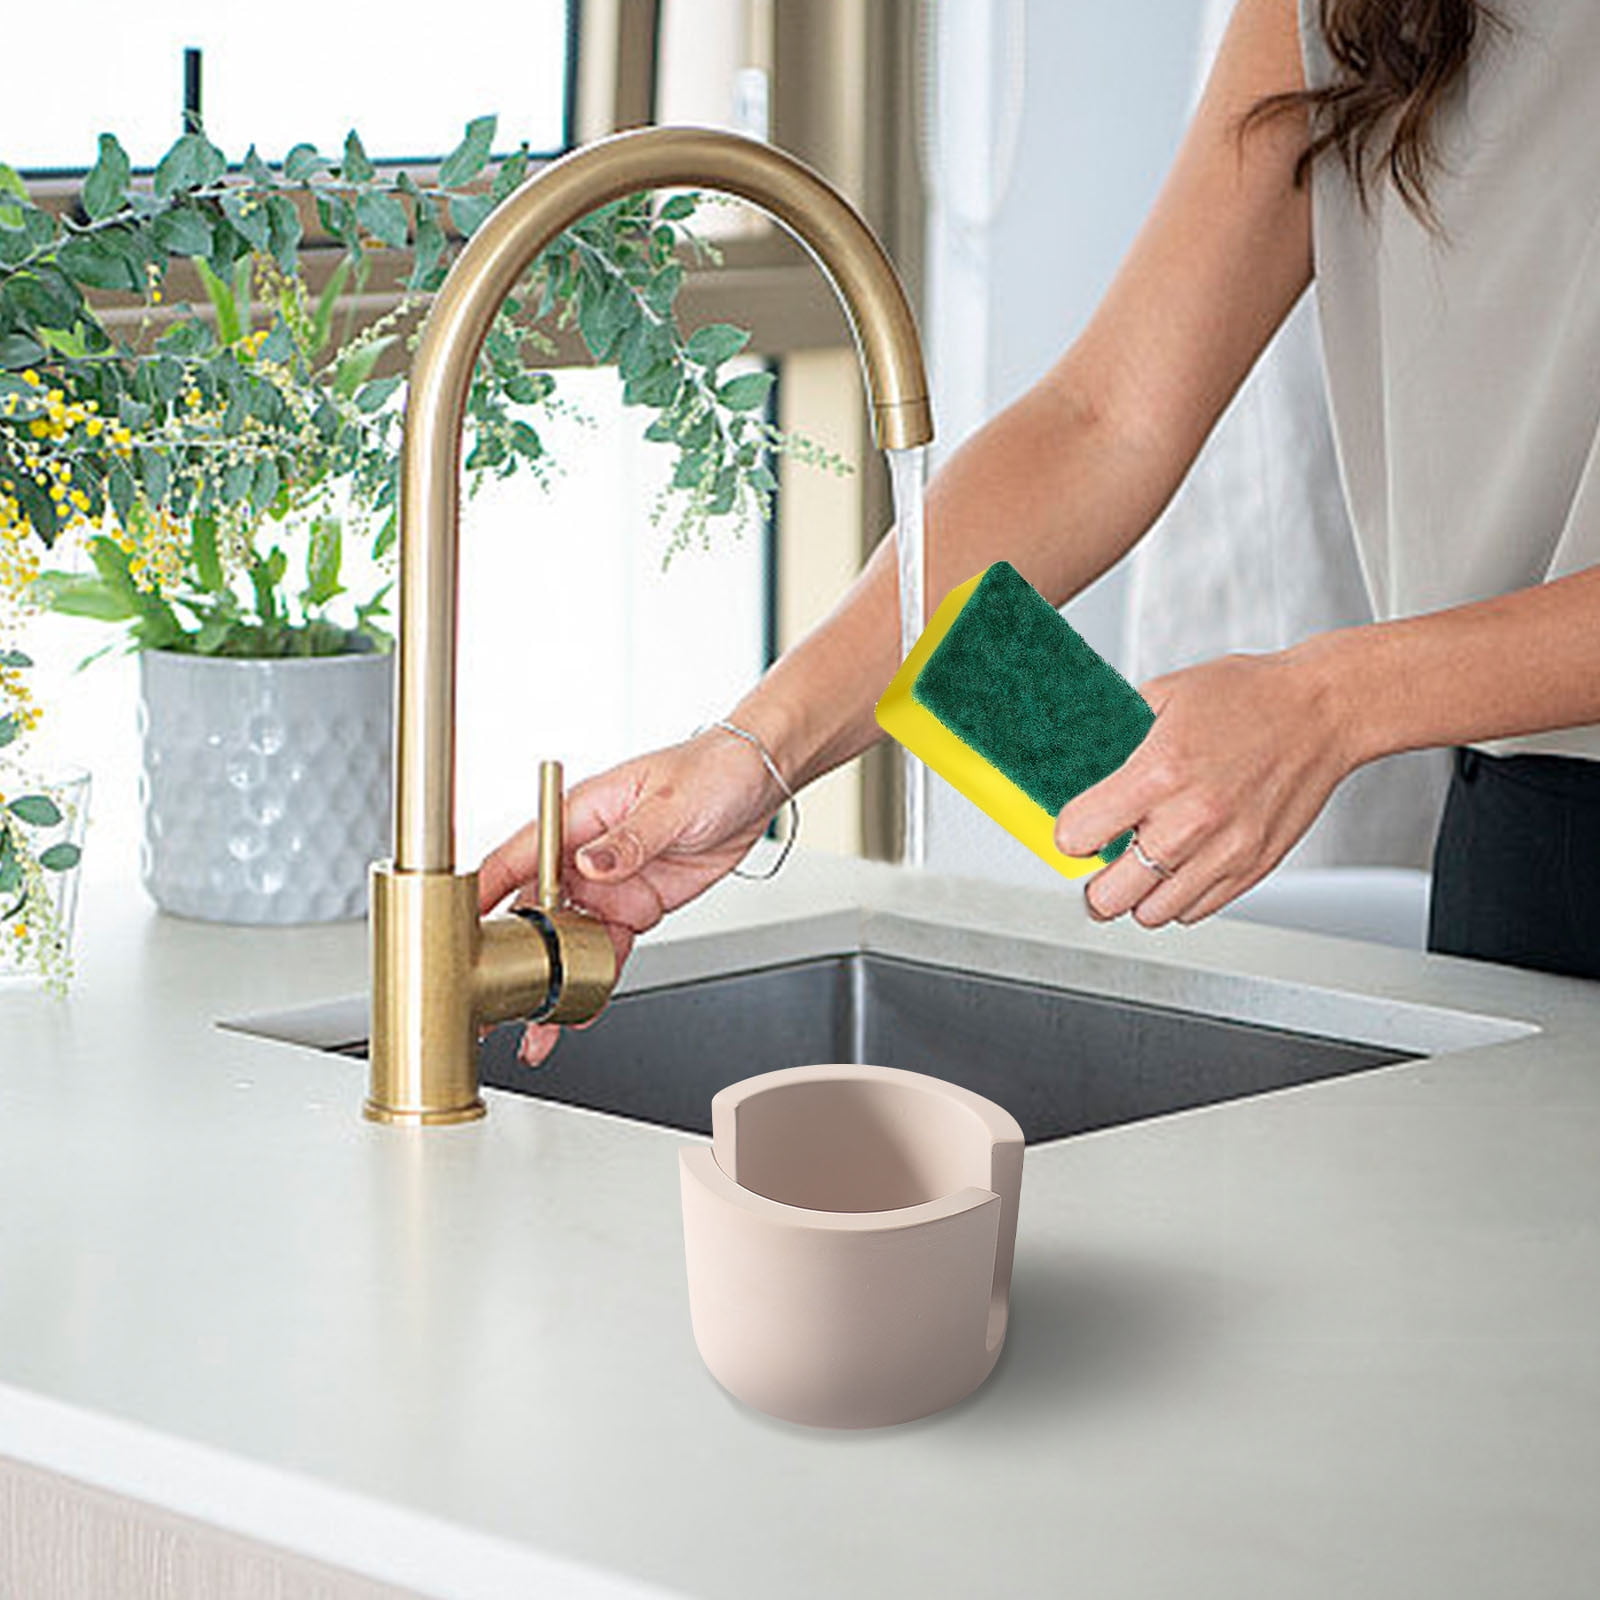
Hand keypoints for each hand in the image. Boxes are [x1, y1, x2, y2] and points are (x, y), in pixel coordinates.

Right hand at [478, 727, 786, 1064]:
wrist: (756, 784)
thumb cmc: (710, 771)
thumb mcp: (672, 802)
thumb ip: (631, 839)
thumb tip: (592, 864)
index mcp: (580, 815)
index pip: (516, 857)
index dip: (482, 893)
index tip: (456, 928)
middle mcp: (584, 853)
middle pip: (532, 910)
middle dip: (508, 958)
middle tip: (488, 1002)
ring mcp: (608, 884)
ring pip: (566, 941)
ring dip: (549, 981)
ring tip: (534, 1025)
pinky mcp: (635, 906)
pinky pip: (606, 950)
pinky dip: (592, 981)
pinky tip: (579, 1009)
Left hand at [1053, 648, 1356, 927]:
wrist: (1323, 711)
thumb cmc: (1249, 697)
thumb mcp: (1163, 695)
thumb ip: (1115, 737)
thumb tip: (1073, 764)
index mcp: (1160, 772)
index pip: (1078, 837)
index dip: (1068, 835)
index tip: (1075, 829)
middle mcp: (1191, 819)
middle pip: (1108, 896)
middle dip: (1093, 882)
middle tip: (1098, 862)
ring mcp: (1225, 851)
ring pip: (1150, 914)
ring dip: (1135, 895)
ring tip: (1137, 867)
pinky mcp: (1253, 868)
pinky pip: (1195, 912)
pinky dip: (1176, 899)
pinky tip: (1176, 867)